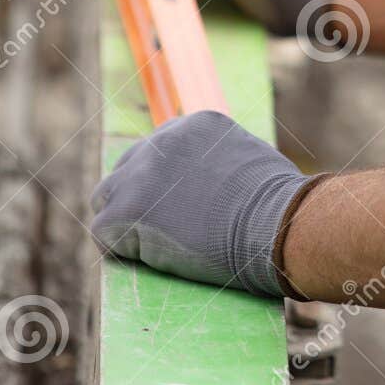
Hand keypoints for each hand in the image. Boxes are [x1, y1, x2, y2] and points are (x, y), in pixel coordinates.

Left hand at [90, 110, 316, 295]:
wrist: (275, 224)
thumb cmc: (280, 206)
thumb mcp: (254, 162)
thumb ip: (225, 163)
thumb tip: (221, 185)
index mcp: (196, 124)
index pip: (160, 148)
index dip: (164, 180)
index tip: (175, 203)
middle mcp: (164, 141)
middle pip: (127, 167)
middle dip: (138, 196)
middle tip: (158, 228)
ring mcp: (143, 175)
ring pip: (107, 196)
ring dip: (123, 220)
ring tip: (148, 246)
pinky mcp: (130, 210)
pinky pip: (103, 231)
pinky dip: (120, 249)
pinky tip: (147, 259)